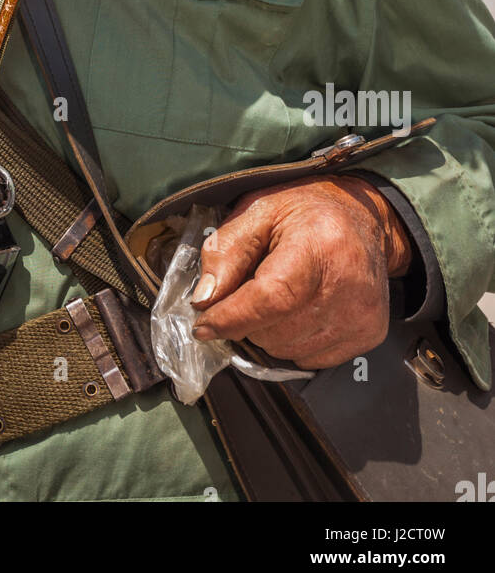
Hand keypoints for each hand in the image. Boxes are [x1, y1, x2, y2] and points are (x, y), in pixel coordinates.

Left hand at [190, 174, 412, 368]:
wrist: (364, 217)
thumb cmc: (305, 212)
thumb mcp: (256, 213)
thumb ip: (225, 251)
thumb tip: (204, 300)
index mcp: (320, 243)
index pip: (272, 297)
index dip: (232, 317)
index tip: (202, 324)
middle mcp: (349, 283)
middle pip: (274, 331)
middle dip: (247, 318)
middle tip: (251, 287)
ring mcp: (363, 313)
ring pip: (287, 350)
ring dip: (269, 332)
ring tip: (280, 294)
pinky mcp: (370, 333)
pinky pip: (309, 359)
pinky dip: (293, 341)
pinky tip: (301, 309)